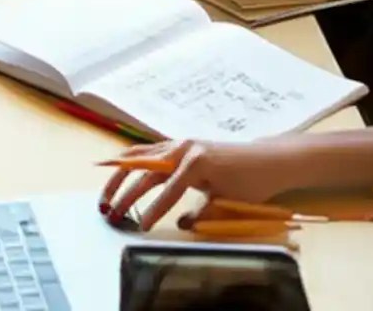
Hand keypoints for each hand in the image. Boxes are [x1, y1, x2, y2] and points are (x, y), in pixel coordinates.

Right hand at [100, 140, 291, 230]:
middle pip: (145, 171)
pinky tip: (117, 172)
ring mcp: (179, 144)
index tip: (140, 227)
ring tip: (105, 196)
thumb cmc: (252, 181)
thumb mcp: (228, 203)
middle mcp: (184, 149)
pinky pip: (148, 152)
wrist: (268, 159)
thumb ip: (201, 214)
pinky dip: (130, 162)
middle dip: (126, 194)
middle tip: (111, 214)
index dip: (153, 211)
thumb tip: (179, 224)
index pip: (168, 190)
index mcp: (197, 162)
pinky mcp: (179, 146)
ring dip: (120, 176)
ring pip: (140, 157)